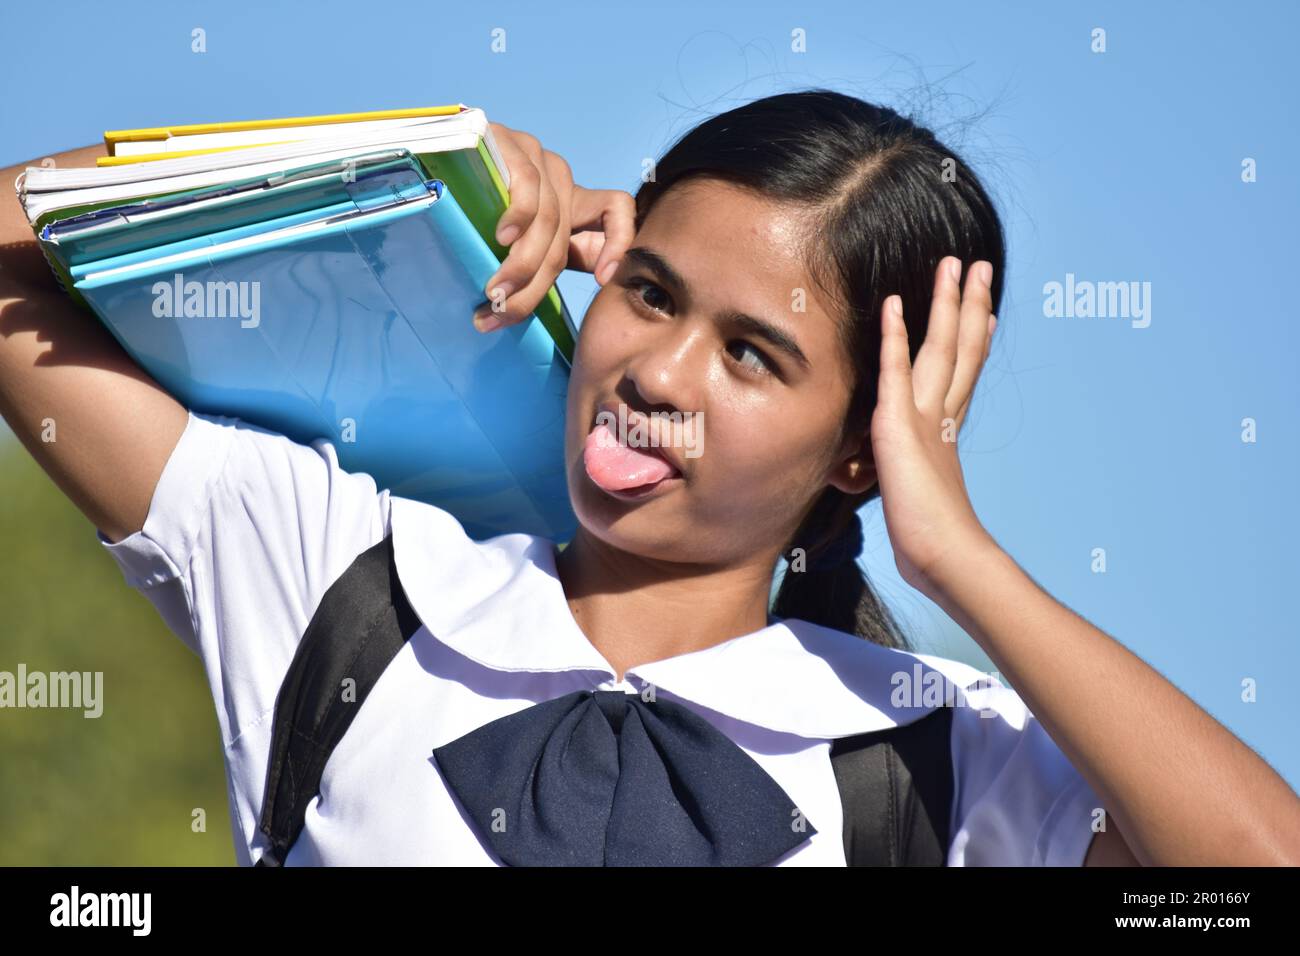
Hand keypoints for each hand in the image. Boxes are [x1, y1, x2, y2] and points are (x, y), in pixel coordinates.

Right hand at [473, 122, 636, 331]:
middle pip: (563, 239)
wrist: (430, 157)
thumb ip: (545, 256)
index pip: (617, 209)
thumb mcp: (515, 237)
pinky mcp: (510, 141)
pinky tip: (500, 237)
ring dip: (520, 265)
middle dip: (534, 287)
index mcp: (571, 200)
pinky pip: (525, 183)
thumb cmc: (473, 205)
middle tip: (502, 314)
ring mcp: (536, 157)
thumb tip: (559, 293)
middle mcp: (559, 177)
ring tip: (494, 291)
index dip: (618, 244)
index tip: (602, 280)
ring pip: (547, 220)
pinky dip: (518, 217)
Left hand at [870, 256, 998, 600]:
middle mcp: (942, 417)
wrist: (944, 557)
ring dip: (946, 303)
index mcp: (948, 433)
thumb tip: (923, 508)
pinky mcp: (899, 424)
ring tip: (954, 265)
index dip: (977, 343)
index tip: (989, 314)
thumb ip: (923, 488)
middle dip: (970, 306)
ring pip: (940, 346)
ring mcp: (924, 417)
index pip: (964, 377)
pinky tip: (896, 304)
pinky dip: (896, 336)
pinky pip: (896, 370)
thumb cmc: (933, 544)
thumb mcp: (923, 503)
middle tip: (980, 268)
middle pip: (963, 349)